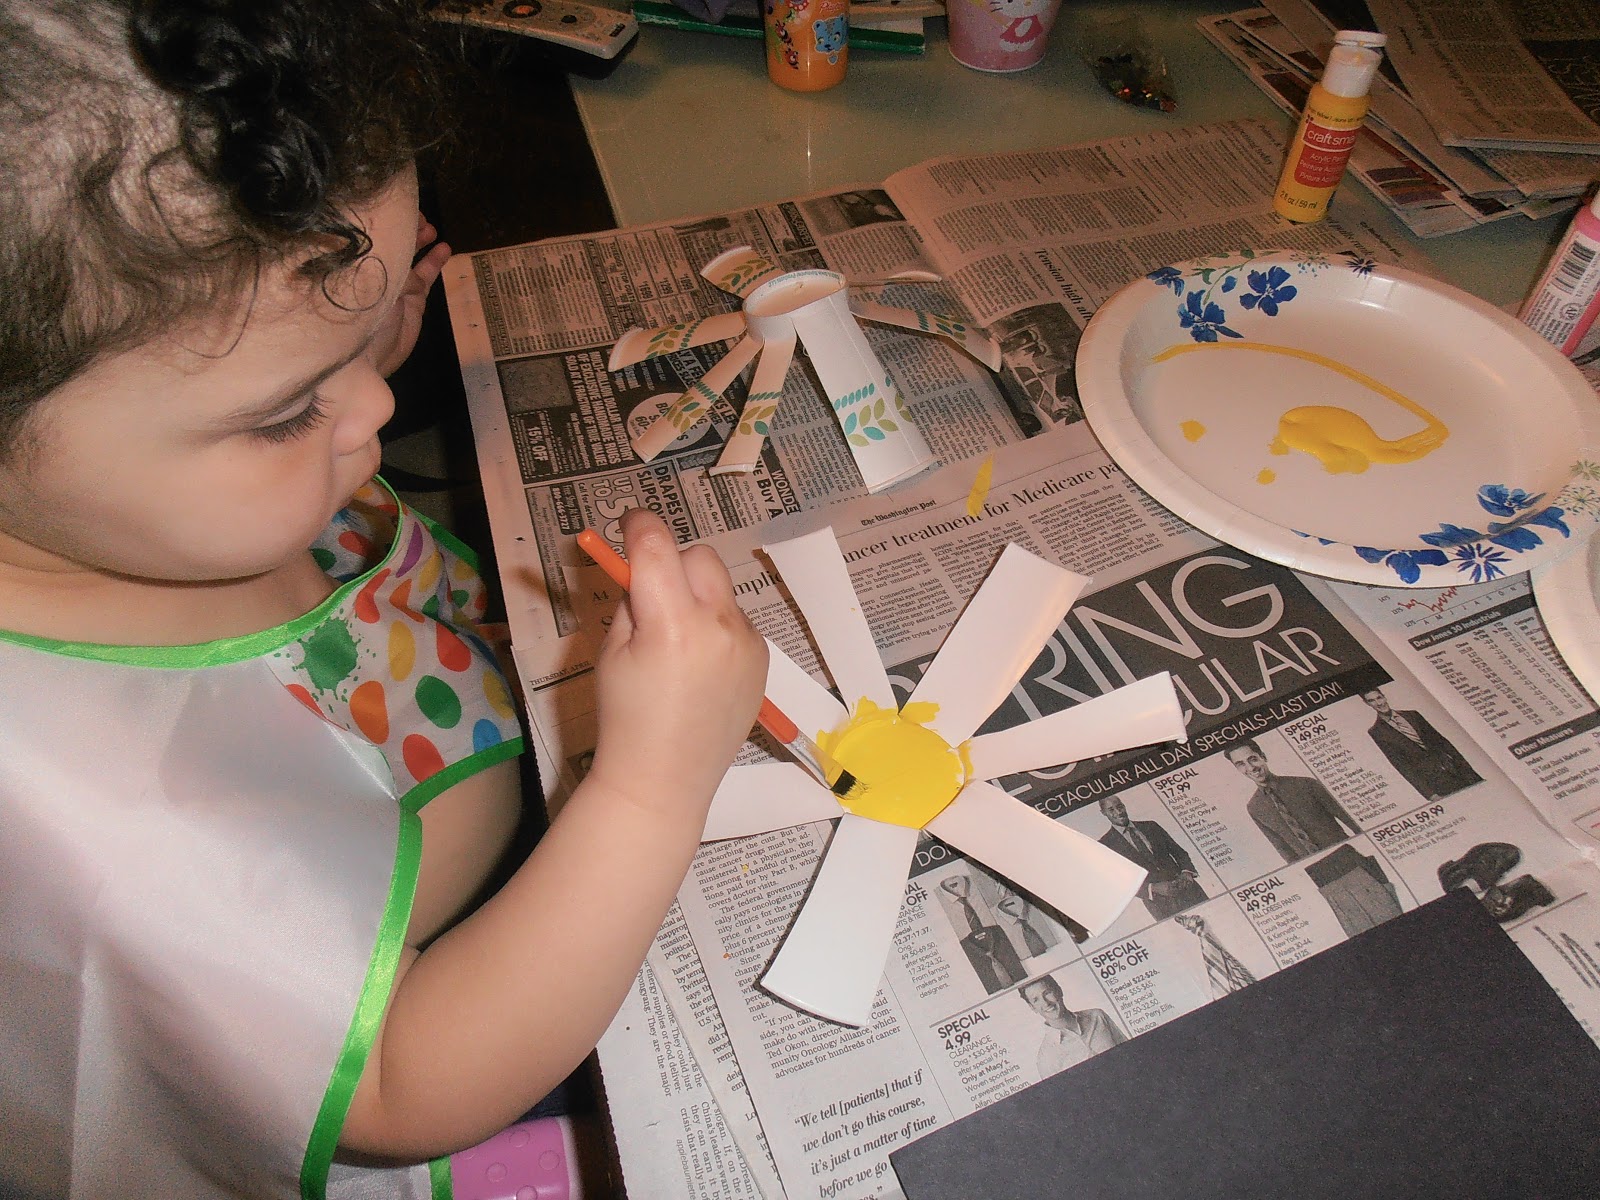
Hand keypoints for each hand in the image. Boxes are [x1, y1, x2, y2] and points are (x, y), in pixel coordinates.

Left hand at [371, 213, 451, 378]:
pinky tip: (445, 247)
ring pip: (411, 257)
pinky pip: (426, 276)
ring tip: (431, 226)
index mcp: (359, 266)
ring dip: (421, 240)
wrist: (366, 361)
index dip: (384, 222)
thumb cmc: (358, 320)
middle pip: (393, 244)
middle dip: (404, 227)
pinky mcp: (413, 302)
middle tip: (419, 213)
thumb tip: (405, 255)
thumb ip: (391, 270)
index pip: (372, 237)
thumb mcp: (372, 289)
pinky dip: (435, 262)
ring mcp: (396, 287)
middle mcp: (376, 273)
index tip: (395, 205)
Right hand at [589, 508, 767, 817]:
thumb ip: (630, 600)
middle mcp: (718, 626)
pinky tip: (700, 666)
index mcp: (671, 623)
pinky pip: (738, 620)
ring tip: (677, 643)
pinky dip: (718, 627)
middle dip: (674, 562)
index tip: (629, 524)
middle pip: (700, 556)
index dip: (639, 525)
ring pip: (721, 589)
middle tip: (652, 591)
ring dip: (698, 597)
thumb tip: (640, 565)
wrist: (665, 780)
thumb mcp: (611, 652)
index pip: (657, 545)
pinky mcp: (762, 658)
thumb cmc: (626, 717)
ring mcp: (747, 643)